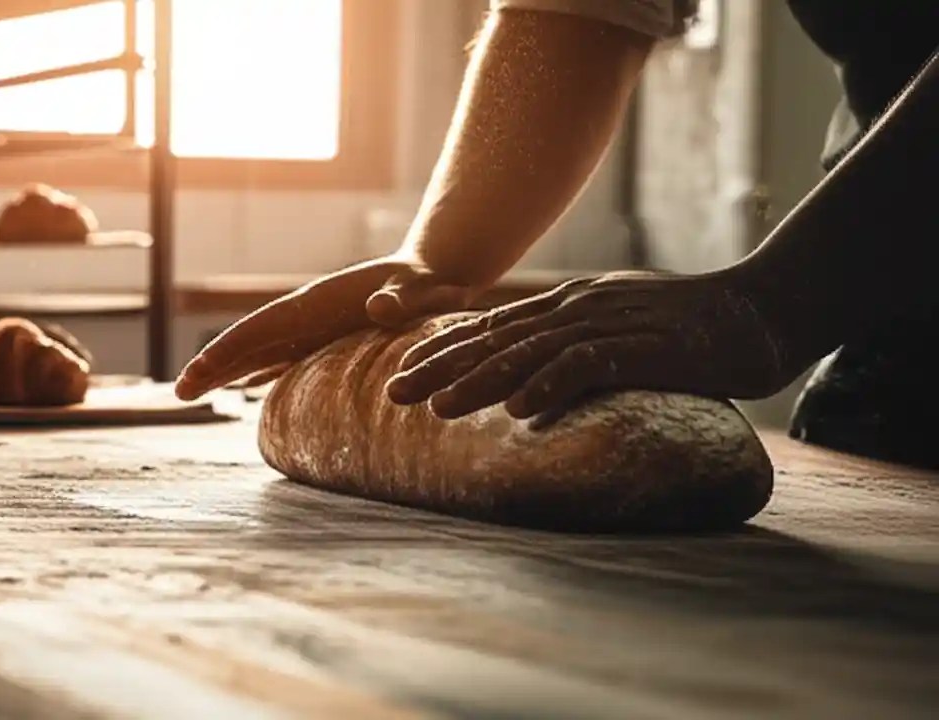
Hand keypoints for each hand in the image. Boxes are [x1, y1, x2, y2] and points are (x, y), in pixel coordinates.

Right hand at [174, 256, 477, 400]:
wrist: (437, 274)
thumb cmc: (430, 283)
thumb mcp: (419, 289)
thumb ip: (400, 298)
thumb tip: (378, 307)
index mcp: (317, 303)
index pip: (262, 327)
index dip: (230, 349)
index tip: (201, 370)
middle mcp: (306, 315)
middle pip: (249, 342)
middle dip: (213, 365)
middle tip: (180, 394)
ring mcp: (312, 328)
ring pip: (258, 352)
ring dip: (226, 371)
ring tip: (193, 395)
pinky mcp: (323, 339)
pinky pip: (281, 359)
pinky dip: (257, 373)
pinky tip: (240, 389)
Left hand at [385, 269, 790, 422]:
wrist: (762, 312)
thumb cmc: (688, 331)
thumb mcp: (618, 333)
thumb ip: (576, 349)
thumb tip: (532, 381)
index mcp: (569, 307)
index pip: (492, 329)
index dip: (444, 352)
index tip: (401, 375)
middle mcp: (579, 309)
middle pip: (497, 340)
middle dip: (441, 367)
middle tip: (392, 394)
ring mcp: (610, 323)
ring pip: (530, 352)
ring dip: (480, 381)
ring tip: (436, 407)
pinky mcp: (645, 347)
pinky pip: (588, 366)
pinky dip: (550, 386)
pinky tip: (518, 412)